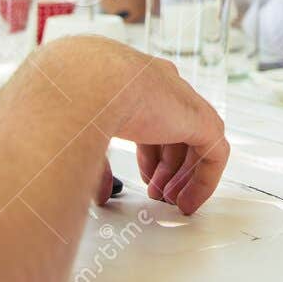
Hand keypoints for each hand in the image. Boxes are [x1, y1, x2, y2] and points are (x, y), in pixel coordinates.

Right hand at [36, 38, 229, 214]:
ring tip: (173, 203)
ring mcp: (181, 98)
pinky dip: (204, 180)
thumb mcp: (81, 132)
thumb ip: (97, 162)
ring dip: (186, 176)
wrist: (82, 82)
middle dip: (169, 166)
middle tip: (160, 194)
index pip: (151, 117)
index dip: (150, 152)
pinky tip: (189, 202)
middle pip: (176, 129)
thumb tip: (101, 193)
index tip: (145, 179)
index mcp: (131, 78)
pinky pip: (215, 152)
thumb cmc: (67, 98)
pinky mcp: (199, 117)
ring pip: (198, 141)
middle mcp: (159, 84)